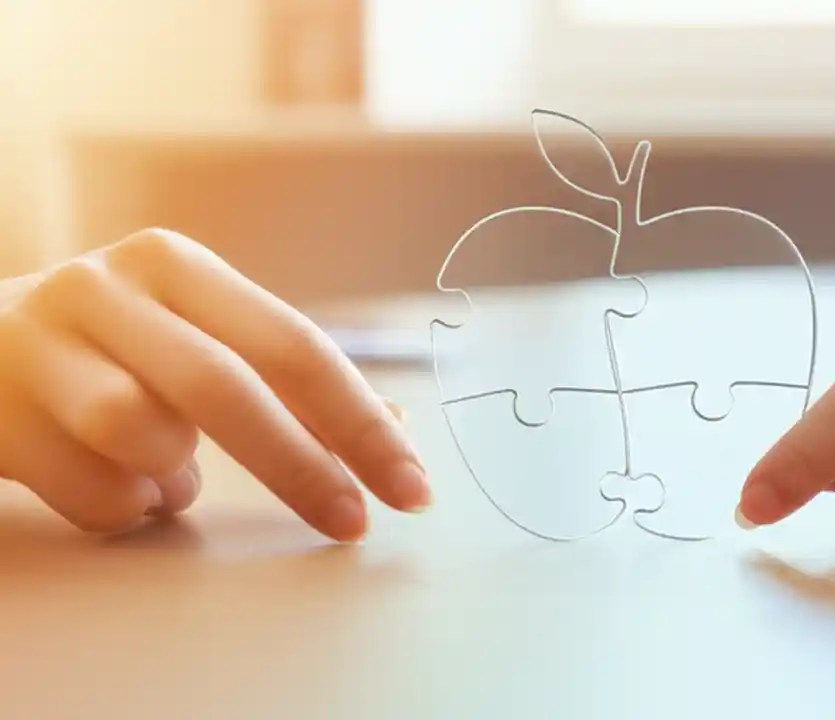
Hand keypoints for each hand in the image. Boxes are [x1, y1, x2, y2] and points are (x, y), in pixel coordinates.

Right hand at [0, 229, 429, 539]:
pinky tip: (105, 479)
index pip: (294, 345)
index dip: (360, 422)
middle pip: (227, 387)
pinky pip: (89, 491)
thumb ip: (281, 378)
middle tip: (350, 525)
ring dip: (173, 479)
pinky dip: (120, 506)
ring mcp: (34, 341)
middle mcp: (105, 286)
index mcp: (175, 264)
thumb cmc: (108, 351)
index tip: (411, 486)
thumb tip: (397, 427)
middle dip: (301, 468)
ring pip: (143, 439)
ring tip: (163, 472)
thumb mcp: (191, 338)